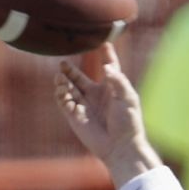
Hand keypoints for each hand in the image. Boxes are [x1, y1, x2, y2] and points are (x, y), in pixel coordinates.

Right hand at [54, 43, 155, 177]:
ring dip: (63, 81)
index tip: (104, 43)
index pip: (109, 67)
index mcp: (111, 89)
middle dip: (70, 71)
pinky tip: (62, 89)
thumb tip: (107, 67)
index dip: (106, 55)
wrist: (120, 146)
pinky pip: (64, 103)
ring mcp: (84, 106)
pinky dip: (61, 95)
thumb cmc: (128, 122)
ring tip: (60, 76)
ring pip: (69, 89)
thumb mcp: (128, 97)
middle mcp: (96, 96)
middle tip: (62, 63)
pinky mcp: (75, 117)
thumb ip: (117, 80)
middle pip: (79, 78)